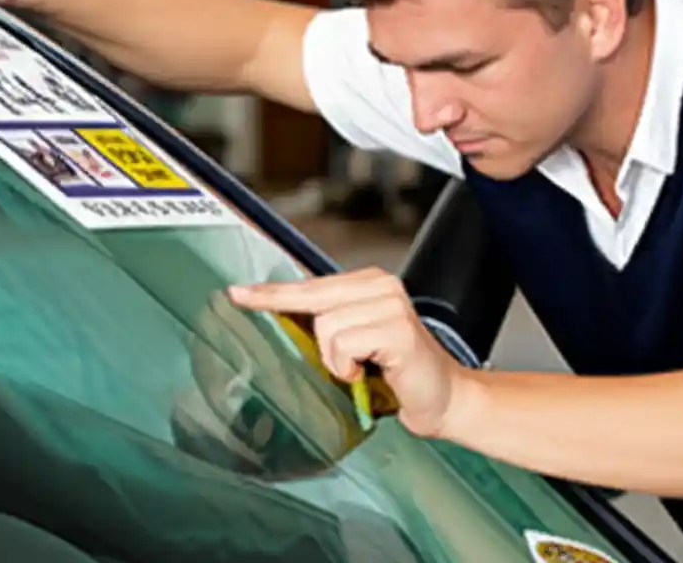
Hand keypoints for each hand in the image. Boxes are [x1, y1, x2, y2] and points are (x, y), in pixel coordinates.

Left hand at [228, 267, 466, 438]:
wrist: (444, 399)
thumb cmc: (395, 375)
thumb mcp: (355, 343)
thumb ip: (327, 325)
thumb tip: (279, 321)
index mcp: (369, 283)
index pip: (310, 285)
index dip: (272, 293)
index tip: (237, 294)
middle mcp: (381, 286)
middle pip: (313, 299)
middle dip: (288, 314)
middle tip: (261, 314)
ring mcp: (391, 306)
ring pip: (327, 326)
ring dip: (335, 359)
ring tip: (360, 369)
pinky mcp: (398, 330)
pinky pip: (345, 345)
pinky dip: (349, 367)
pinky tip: (370, 372)